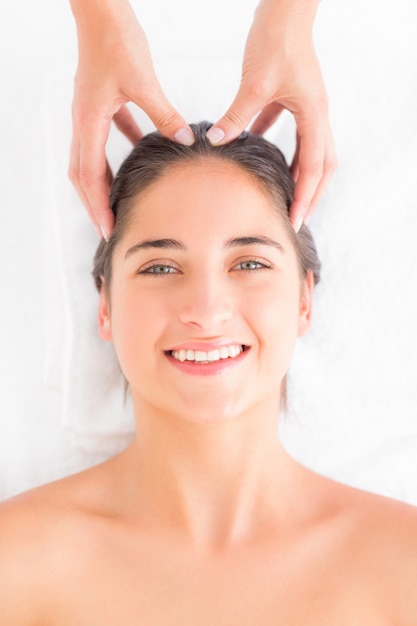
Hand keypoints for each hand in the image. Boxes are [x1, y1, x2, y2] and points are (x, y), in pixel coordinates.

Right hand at [68, 0, 193, 238]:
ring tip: (116, 203)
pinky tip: (137, 154)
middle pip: (82, 175)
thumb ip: (164, 115)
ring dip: (102, 184)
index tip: (108, 228)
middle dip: (94, 204)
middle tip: (108, 228)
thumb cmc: (116, 40)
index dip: (98, 205)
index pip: (90, 175)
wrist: (100, 11)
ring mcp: (87, 114)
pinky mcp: (98, 103)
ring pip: (90, 159)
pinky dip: (117, 152)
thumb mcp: (144, 81)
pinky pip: (106, 135)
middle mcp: (82, 122)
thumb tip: (184, 141)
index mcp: (88, 122)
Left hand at [207, 0, 336, 229]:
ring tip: (286, 197)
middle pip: (322, 166)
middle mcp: (317, 116)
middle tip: (297, 219)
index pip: (313, 168)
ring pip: (310, 151)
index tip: (295, 219)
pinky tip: (262, 156)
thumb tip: (216, 142)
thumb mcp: (254, 85)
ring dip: (300, 176)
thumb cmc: (276, 41)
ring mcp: (309, 108)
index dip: (304, 196)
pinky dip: (281, 149)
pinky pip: (291, 132)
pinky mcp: (295, 99)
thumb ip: (236, 117)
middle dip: (311, 195)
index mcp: (314, 117)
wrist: (285, 10)